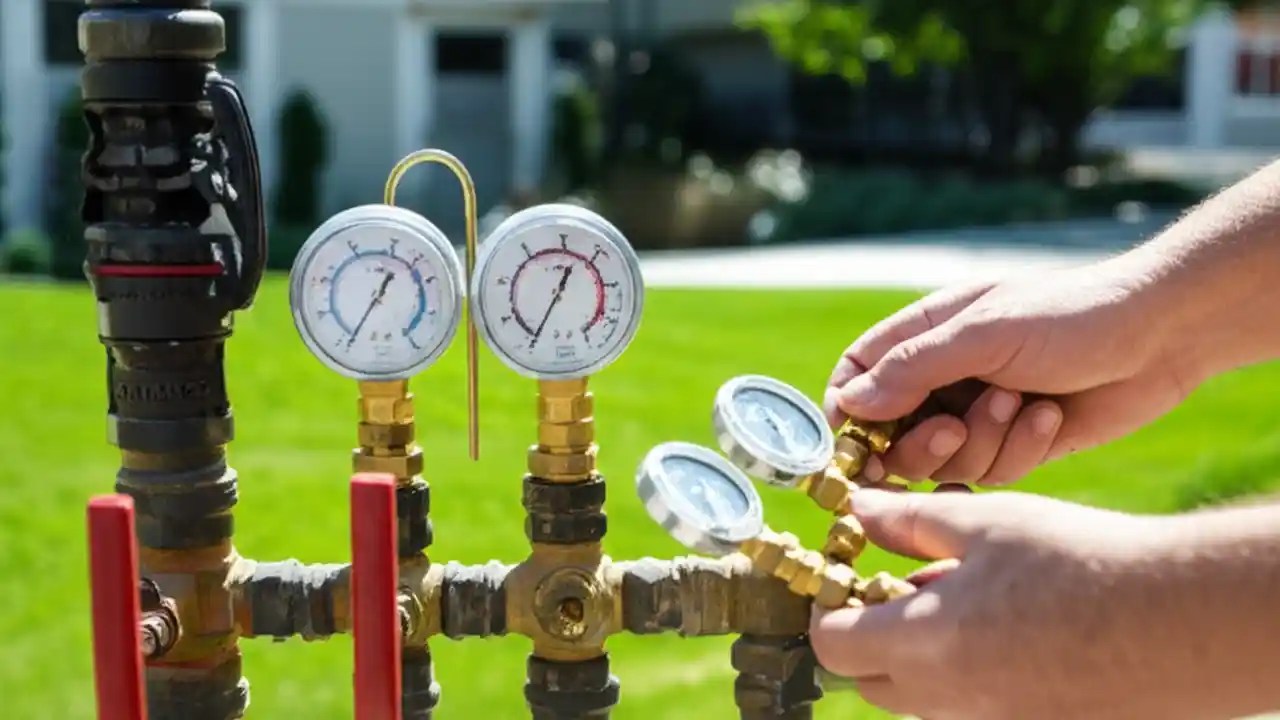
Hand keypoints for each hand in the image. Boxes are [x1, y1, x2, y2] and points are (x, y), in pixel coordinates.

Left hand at [810, 490, 1241, 719]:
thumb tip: (858, 510)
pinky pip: (971, 707)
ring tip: (961, 597)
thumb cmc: (1079, 561)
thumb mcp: (986, 524)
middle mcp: (947, 699)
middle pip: (870, 681)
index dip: (832, 607)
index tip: (848, 576)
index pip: (835, 644)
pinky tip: (1004, 627)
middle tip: (900, 585)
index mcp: (923, 644)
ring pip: (921, 697)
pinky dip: (966, 673)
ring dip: (918, 654)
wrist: (1179, 619)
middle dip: (868, 635)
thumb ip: (908, 522)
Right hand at [824, 260, 1196, 485]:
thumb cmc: (1069, 316)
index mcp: (927, 333)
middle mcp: (946, 375)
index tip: (854, 441)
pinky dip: (1017, 449)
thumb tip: (849, 404)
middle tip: (953, 430)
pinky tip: (1048, 417)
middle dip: (920, 442)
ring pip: (944, 460)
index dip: (848, 409)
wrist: (1161, 335)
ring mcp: (981, 412)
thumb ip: (912, 369)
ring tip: (1018, 404)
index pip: (858, 372)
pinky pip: (992, 471)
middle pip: (893, 433)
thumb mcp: (982, 334)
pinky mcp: (1019, 445)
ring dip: (980, 441)